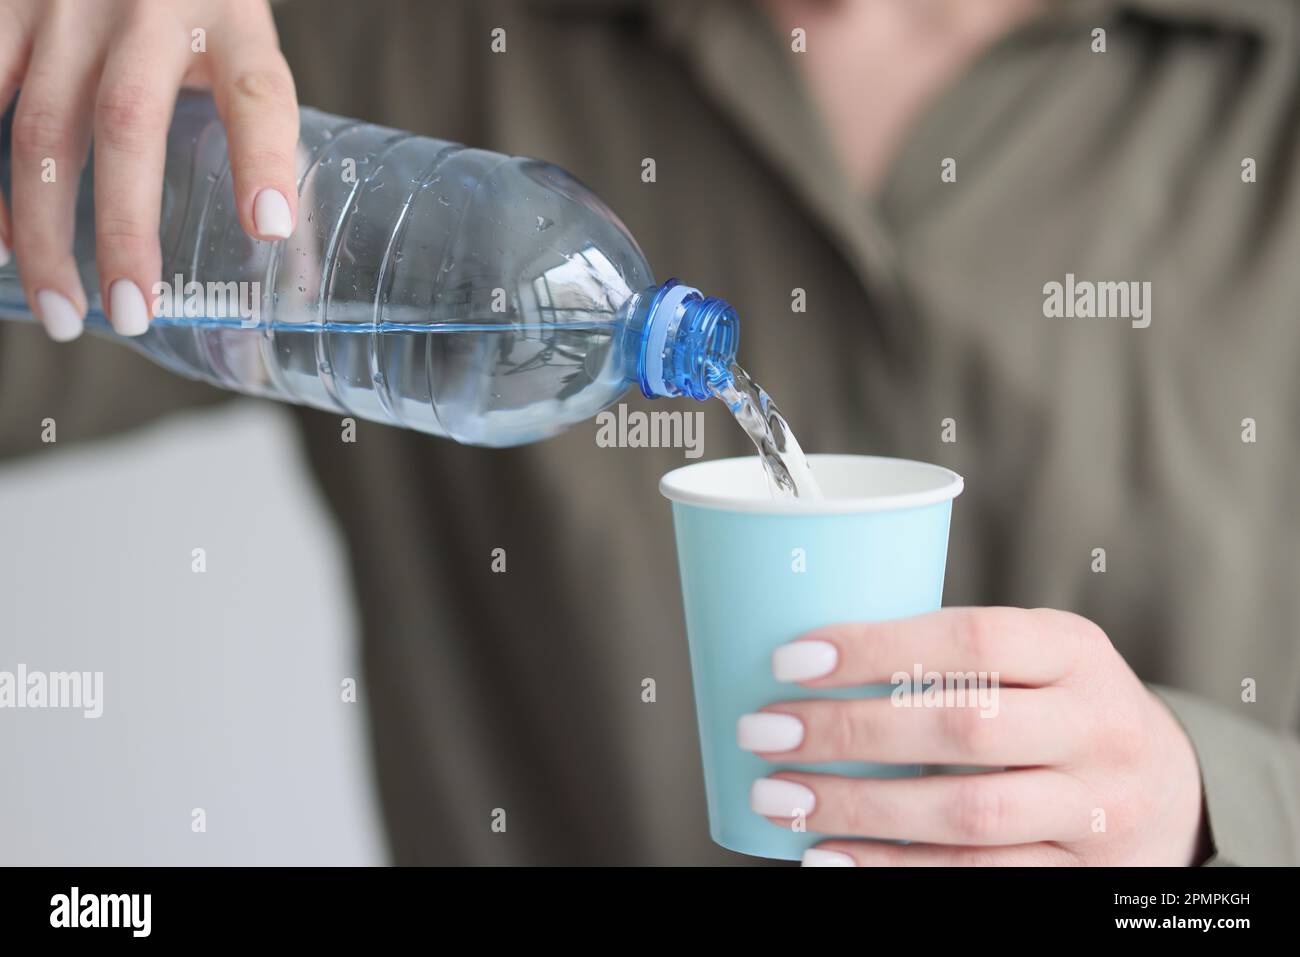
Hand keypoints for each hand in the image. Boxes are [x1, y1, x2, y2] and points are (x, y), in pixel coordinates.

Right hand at [0, 0, 297, 340]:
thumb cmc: (193, 3)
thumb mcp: (238, 40)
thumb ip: (255, 123)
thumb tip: (279, 241)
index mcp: (229, 20)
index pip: (255, 92)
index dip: (263, 160)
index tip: (270, 228)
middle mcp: (145, 8)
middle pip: (128, 125)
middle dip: (126, 231)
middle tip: (131, 313)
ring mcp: (63, 5)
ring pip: (42, 129)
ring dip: (44, 230)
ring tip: (62, 308)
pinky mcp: (4, 5)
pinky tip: (1, 244)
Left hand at [738, 607, 1208, 864]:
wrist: (1171, 788)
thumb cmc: (1062, 705)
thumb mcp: (1035, 656)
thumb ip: (952, 656)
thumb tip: (809, 663)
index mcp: (1073, 649)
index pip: (971, 640)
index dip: (875, 648)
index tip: (789, 660)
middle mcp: (1094, 725)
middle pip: (963, 728)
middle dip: (850, 732)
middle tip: (764, 732)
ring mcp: (1095, 807)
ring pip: (968, 812)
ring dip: (860, 807)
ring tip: (779, 797)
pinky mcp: (1082, 873)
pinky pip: (981, 874)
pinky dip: (895, 868)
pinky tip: (830, 854)